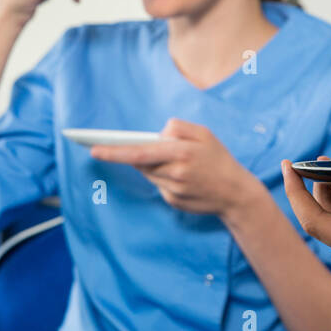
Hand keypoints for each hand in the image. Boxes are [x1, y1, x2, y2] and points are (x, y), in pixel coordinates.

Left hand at [90, 119, 262, 217]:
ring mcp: (173, 190)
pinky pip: (159, 185)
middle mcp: (175, 173)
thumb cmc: (219, 159)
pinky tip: (183, 178)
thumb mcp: (205, 134)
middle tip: (114, 149)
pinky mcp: (172, 202)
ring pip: (149, 173)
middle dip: (131, 155)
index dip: (116, 152)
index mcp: (182, 152)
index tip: (94, 149)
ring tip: (175, 162)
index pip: (140, 152)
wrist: (236, 193)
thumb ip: (178, 128)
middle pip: (142, 163)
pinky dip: (164, 178)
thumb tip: (156, 134)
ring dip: (153, 166)